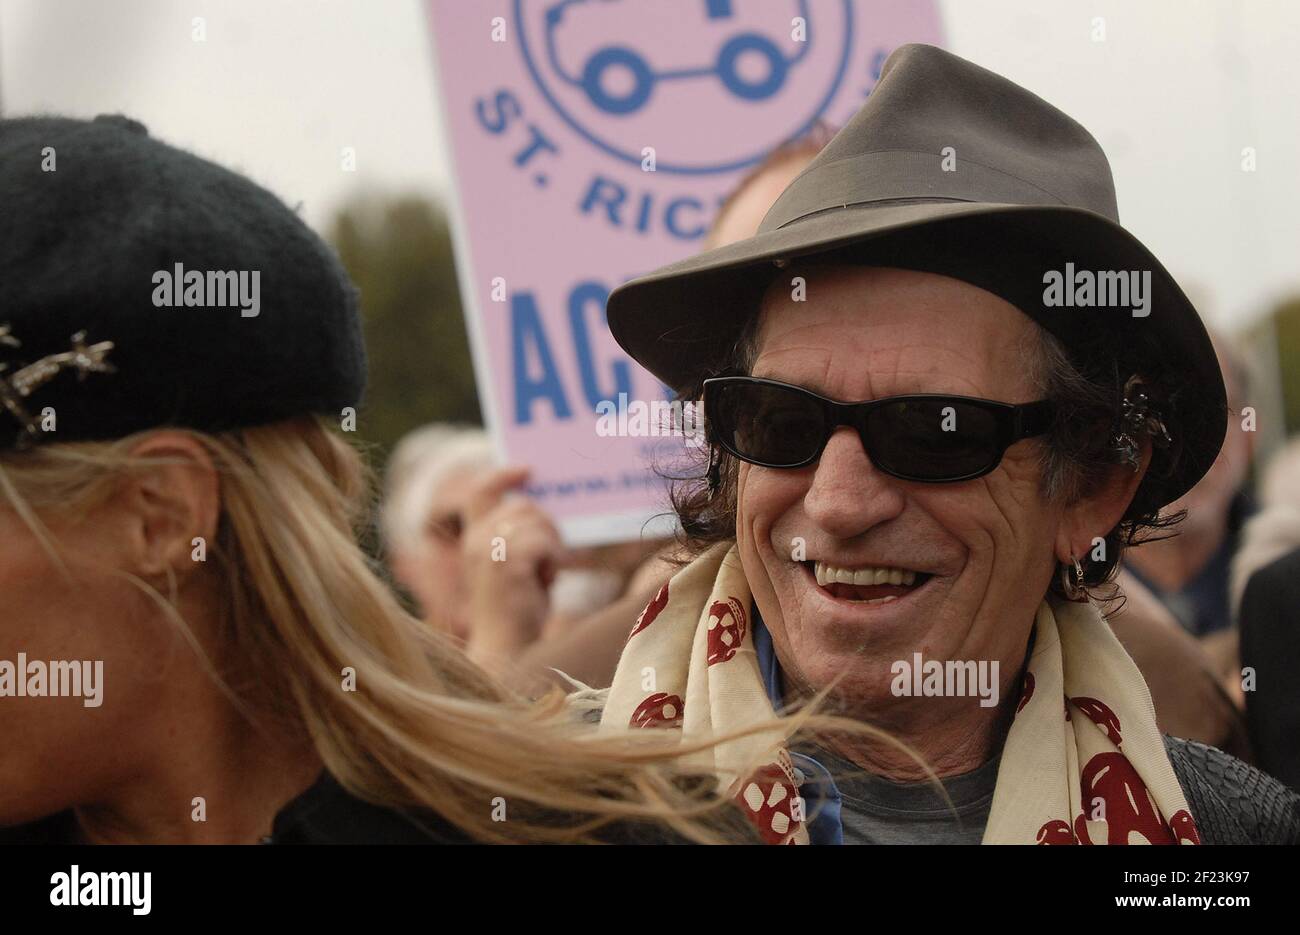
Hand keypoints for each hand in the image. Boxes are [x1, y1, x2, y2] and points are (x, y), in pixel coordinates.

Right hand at [459, 466, 566, 666]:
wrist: (506, 648)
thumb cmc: (515, 610)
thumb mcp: (511, 566)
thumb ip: (515, 537)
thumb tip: (538, 508)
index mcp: (472, 539)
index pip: (480, 491)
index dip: (503, 476)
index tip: (528, 471)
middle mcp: (475, 540)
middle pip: (524, 507)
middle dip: (546, 527)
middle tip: (549, 558)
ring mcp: (488, 550)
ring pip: (537, 522)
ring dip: (551, 546)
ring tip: (544, 573)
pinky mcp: (507, 562)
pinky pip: (543, 542)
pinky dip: (554, 559)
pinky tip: (548, 579)